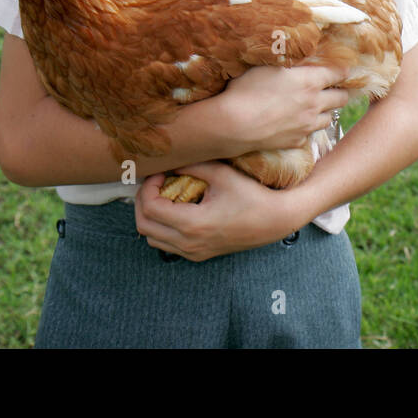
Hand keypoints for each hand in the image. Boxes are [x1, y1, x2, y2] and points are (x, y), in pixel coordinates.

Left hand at [134, 163, 301, 260]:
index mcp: (192, 224)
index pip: (150, 208)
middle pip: (144, 226)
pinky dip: (161, 228)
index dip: (148, 187)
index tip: (160, 174)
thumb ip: (192, 167)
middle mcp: (189, 243)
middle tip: (155, 183)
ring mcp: (193, 252)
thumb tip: (170, 163)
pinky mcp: (198, 254)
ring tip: (163, 196)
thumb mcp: (221, 174)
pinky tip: (175, 211)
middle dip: (143, 201)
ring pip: (151, 239)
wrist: (275, 220)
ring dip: (150, 216)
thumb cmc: (252, 196)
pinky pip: (166, 244)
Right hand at [219, 64, 349, 154]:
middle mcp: (314, 104)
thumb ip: (287, 60)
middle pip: (341, 98)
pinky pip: (309, 134)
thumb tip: (294, 52)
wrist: (233, 125)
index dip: (343, 70)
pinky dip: (306, 128)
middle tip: (331, 89)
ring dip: (324, 111)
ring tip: (314, 107)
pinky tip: (295, 124)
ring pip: (329, 118)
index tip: (343, 69)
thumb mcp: (266, 64)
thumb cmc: (246, 89)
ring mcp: (307, 125)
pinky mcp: (296, 142)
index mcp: (310, 81)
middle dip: (340, 92)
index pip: (339, 73)